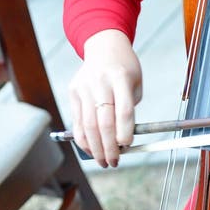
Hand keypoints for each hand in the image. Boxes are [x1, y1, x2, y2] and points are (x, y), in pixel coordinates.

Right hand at [69, 29, 141, 166]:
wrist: (104, 47)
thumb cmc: (125, 70)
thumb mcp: (135, 84)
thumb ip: (130, 110)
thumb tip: (123, 142)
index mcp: (120, 78)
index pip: (123, 110)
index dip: (125, 132)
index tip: (127, 146)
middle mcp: (100, 82)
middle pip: (104, 122)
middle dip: (110, 147)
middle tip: (114, 162)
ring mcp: (84, 87)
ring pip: (88, 125)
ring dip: (96, 148)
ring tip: (104, 161)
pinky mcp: (73, 93)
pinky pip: (77, 122)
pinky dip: (84, 140)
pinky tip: (91, 150)